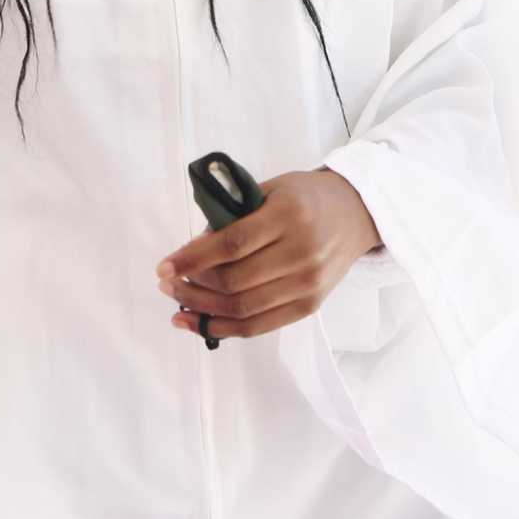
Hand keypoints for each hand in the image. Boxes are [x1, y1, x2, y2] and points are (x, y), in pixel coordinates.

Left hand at [156, 169, 381, 341]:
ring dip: (203, 310)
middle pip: (235, 281)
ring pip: (244, 308)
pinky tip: (199, 324)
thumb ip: (232, 216)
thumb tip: (193, 249)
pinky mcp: (311, 305)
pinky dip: (225, 328)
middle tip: (166, 283)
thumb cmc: (304, 197)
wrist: (355, 214)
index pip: (231, 244)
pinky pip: (261, 325)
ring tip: (177, 302)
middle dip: (192, 286)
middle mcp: (301, 253)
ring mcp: (308, 283)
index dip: (192, 259)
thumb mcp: (268, 190)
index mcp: (288, 216)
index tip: (162, 267)